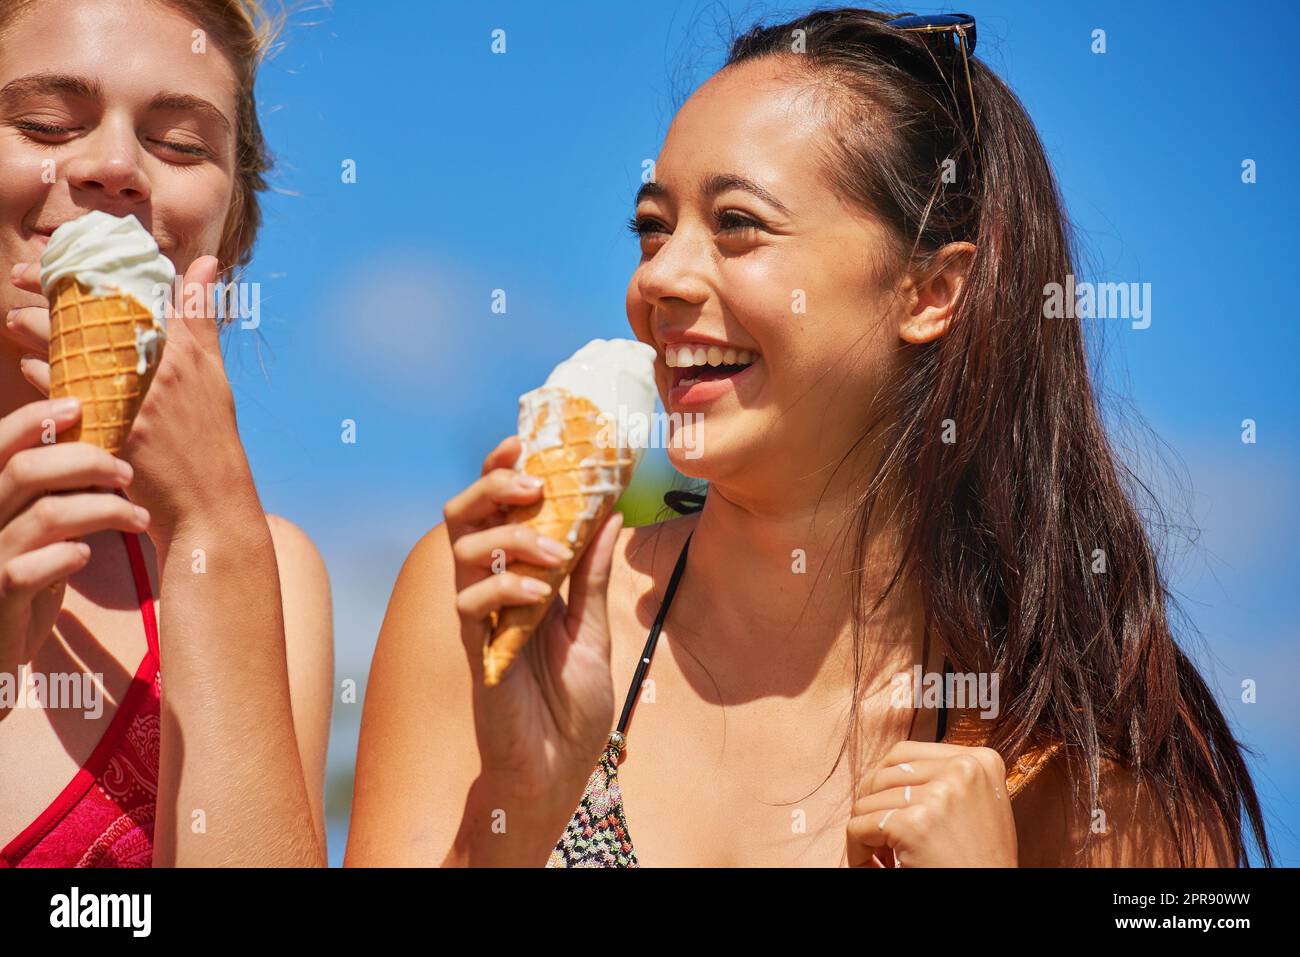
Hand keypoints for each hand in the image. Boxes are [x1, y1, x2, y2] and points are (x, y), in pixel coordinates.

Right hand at [0, 397, 148, 682]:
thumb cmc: (24, 578)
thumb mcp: (31, 528)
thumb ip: (47, 491)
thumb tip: (96, 444)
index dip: (35, 419)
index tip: (80, 407)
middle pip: (25, 470)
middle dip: (86, 461)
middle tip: (127, 471)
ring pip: (45, 515)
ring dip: (103, 509)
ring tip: (138, 516)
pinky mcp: (0, 597)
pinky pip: (33, 569)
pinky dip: (70, 556)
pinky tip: (89, 555)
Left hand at [9, 257, 259, 546]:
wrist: (209, 499)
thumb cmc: (210, 434)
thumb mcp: (213, 371)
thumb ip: (202, 316)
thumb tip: (205, 263)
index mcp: (181, 348)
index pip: (127, 293)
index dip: (83, 271)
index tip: (50, 261)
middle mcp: (157, 367)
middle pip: (91, 316)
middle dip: (48, 294)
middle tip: (21, 280)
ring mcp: (133, 398)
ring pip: (71, 349)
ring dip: (35, 332)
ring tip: (13, 321)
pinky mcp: (112, 429)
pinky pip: (63, 392)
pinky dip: (41, 376)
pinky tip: (28, 367)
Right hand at [445, 435, 620, 804]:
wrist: (554, 770)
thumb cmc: (571, 707)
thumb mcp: (594, 632)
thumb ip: (592, 577)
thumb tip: (609, 514)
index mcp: (521, 578)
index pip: (500, 511)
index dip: (505, 471)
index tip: (526, 441)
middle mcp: (492, 589)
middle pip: (464, 515)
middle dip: (493, 485)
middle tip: (533, 481)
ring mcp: (478, 617)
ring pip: (461, 548)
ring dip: (512, 535)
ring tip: (556, 549)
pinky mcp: (473, 648)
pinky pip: (470, 599)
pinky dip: (507, 585)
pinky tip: (539, 595)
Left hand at [846, 741, 1018, 866]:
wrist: (990, 895)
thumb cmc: (979, 859)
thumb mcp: (975, 804)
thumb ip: (944, 779)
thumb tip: (887, 770)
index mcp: (979, 761)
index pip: (905, 754)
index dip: (887, 783)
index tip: (888, 808)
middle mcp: (962, 770)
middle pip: (883, 775)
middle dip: (874, 807)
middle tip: (882, 836)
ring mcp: (938, 795)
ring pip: (867, 801)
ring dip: (867, 830)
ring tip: (883, 853)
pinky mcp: (913, 824)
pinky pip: (859, 827)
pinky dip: (857, 849)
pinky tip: (872, 863)